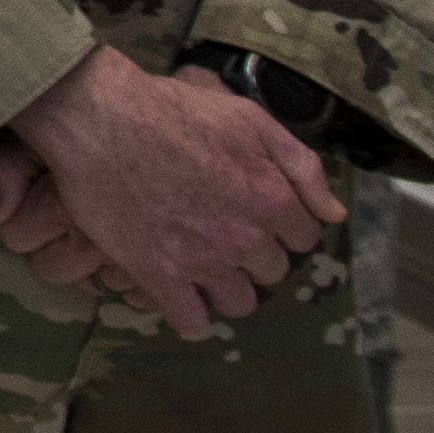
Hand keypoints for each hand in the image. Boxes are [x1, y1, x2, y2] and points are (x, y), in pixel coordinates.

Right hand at [0, 47, 334, 339]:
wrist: (98, 118)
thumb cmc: (173, 110)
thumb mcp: (250, 119)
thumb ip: (303, 166)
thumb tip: (335, 213)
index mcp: (272, 201)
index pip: (303, 239)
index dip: (280, 226)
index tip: (254, 215)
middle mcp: (245, 239)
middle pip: (271, 272)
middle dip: (252, 256)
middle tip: (220, 232)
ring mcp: (202, 262)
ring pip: (238, 303)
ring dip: (226, 288)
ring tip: (200, 265)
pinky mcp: (160, 276)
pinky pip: (192, 322)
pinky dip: (189, 315)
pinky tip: (178, 296)